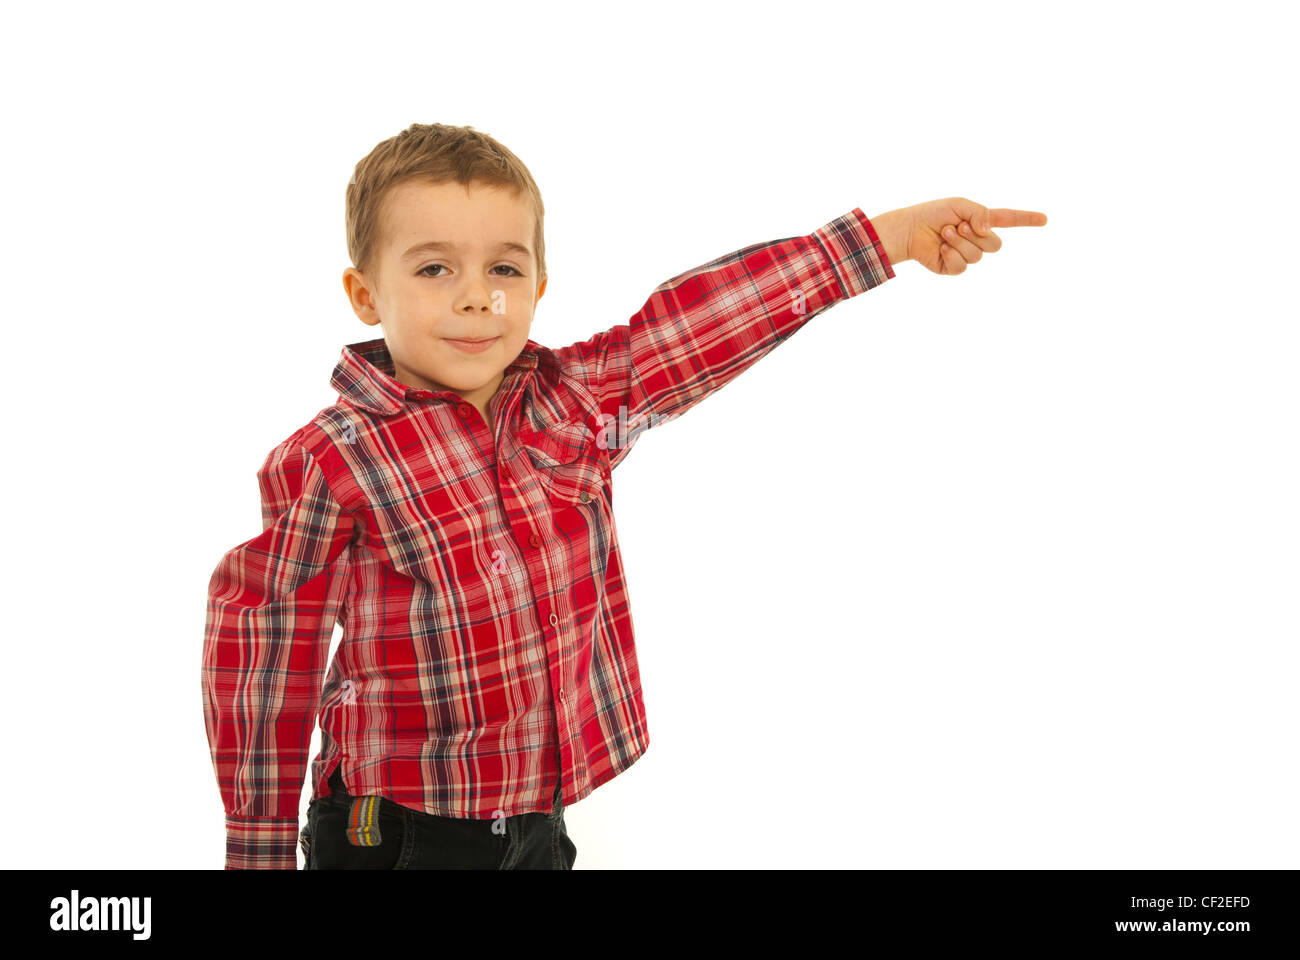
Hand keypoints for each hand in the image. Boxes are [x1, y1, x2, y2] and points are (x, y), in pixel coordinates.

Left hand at [872, 198, 1046, 274]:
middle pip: (996, 245)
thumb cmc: (933, 214)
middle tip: (957, 226)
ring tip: (944, 233)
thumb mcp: (959, 204)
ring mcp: (966, 255)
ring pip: (978, 255)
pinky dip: (951, 254)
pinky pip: (962, 266)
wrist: (909, 229)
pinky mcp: (953, 268)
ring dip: (959, 242)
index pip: (1009, 220)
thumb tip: (988, 231)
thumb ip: (980, 213)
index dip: (1027, 220)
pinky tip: (940, 247)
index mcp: (980, 221)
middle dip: (976, 235)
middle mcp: (976, 239)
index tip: (1045, 219)